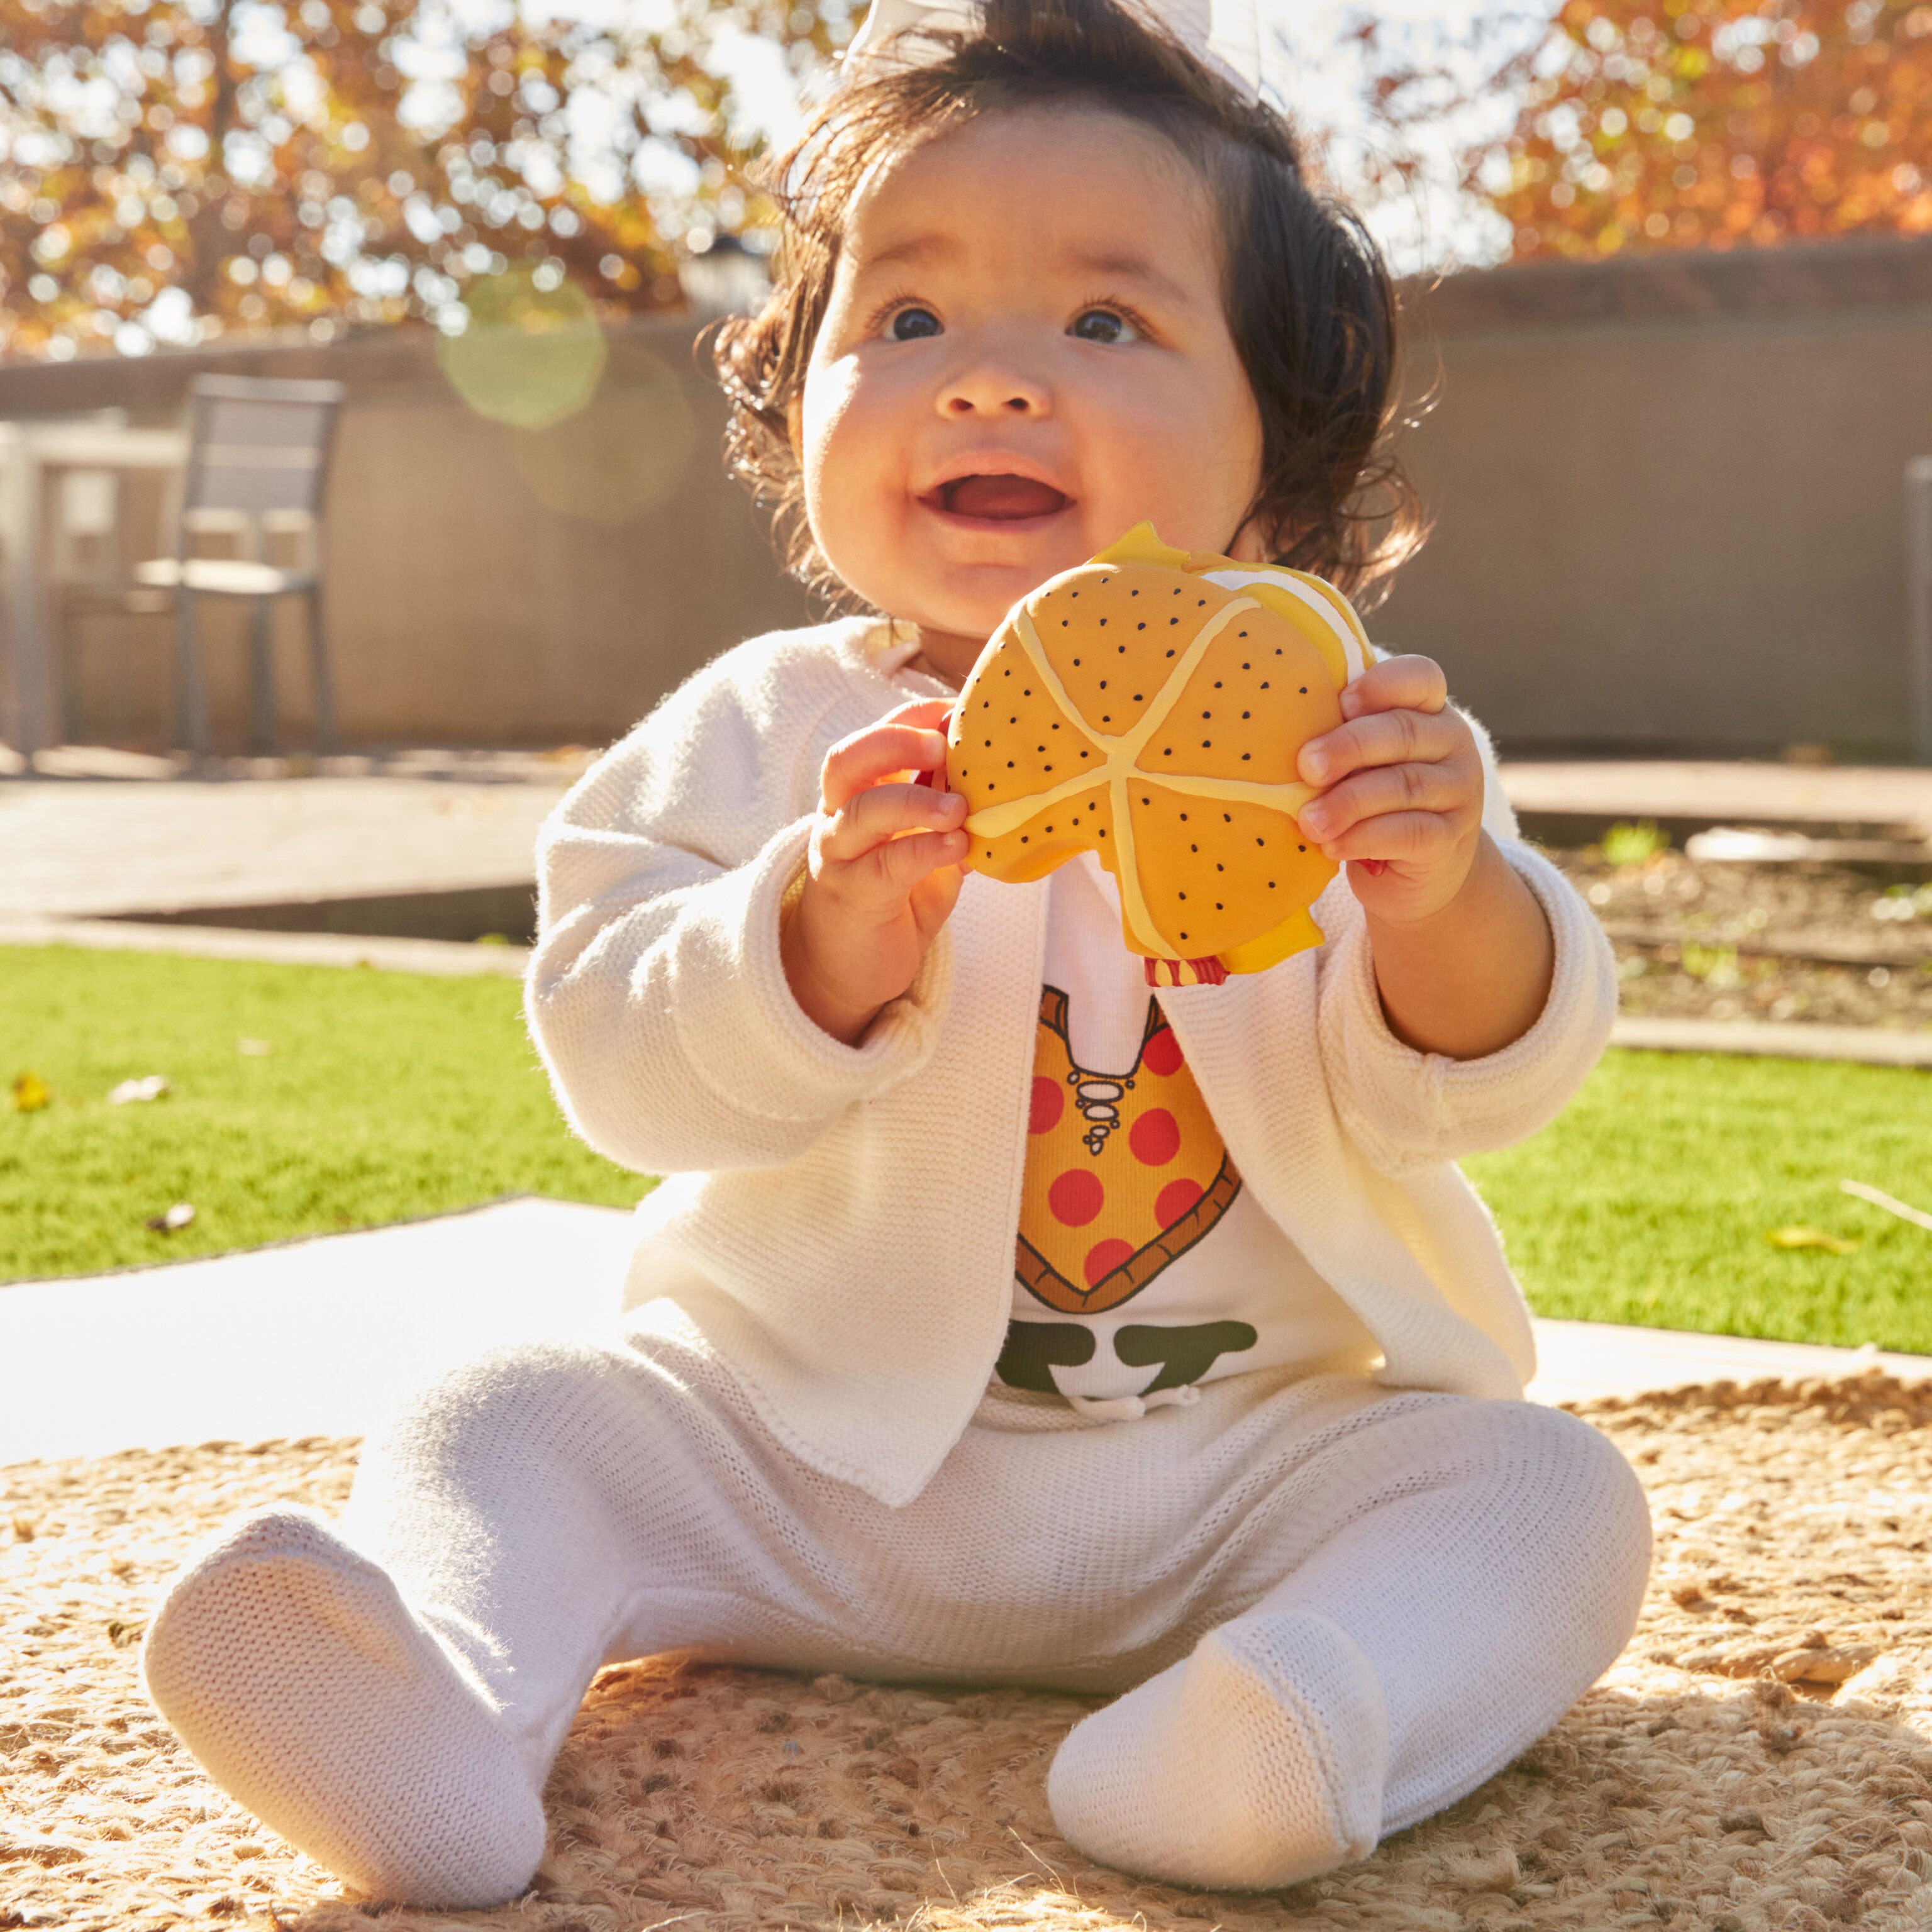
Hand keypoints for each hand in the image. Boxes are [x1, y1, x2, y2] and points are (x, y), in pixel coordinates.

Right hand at [782, 699, 967, 1044]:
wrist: (850, 971)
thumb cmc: (895, 900)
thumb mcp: (929, 849)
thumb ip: (951, 816)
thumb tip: (1004, 782)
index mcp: (857, 796)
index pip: (874, 738)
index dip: (912, 716)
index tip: (957, 710)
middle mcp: (838, 818)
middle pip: (846, 760)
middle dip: (895, 742)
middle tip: (944, 747)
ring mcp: (838, 857)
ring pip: (860, 810)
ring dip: (913, 799)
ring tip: (959, 807)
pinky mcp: (851, 897)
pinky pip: (884, 865)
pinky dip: (924, 849)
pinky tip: (957, 847)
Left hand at [1294, 654, 1483, 924]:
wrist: (1421, 871)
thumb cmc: (1376, 802)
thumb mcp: (1362, 763)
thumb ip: (1339, 739)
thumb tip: (1275, 731)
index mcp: (1429, 711)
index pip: (1420, 678)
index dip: (1382, 685)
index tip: (1342, 702)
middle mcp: (1452, 744)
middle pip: (1404, 732)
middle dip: (1349, 747)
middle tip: (1307, 766)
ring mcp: (1458, 792)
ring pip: (1405, 785)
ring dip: (1348, 802)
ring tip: (1309, 820)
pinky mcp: (1449, 839)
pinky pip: (1408, 832)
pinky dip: (1364, 838)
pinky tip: (1332, 846)